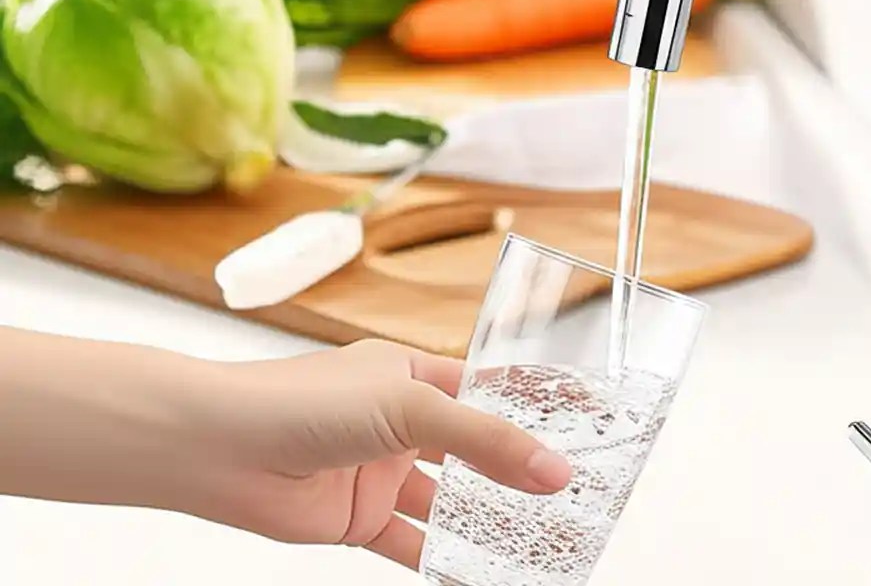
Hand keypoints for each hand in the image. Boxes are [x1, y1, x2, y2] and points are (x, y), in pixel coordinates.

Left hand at [184, 340, 572, 569]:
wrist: (217, 448)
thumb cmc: (301, 400)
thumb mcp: (412, 406)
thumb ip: (486, 442)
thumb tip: (552, 472)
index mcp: (412, 375)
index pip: (488, 391)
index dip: (533, 408)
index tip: (584, 425)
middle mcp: (398, 422)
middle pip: (474, 451)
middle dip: (517, 472)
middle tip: (570, 494)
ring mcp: (379, 471)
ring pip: (449, 502)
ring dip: (487, 522)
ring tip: (540, 540)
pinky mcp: (358, 518)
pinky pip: (411, 545)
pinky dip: (443, 562)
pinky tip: (480, 575)